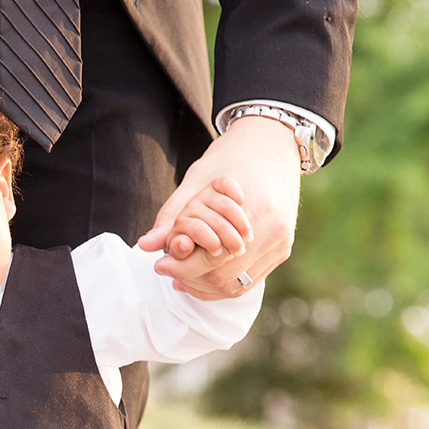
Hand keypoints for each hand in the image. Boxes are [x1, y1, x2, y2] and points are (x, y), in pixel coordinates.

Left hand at [138, 116, 302, 299]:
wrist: (273, 142)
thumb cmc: (232, 156)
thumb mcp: (198, 179)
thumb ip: (173, 215)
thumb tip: (144, 244)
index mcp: (255, 211)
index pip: (211, 261)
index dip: (181, 268)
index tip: (159, 266)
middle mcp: (273, 231)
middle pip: (224, 277)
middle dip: (192, 280)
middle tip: (168, 272)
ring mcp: (282, 242)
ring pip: (237, 286)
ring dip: (206, 287)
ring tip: (182, 278)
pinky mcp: (284, 248)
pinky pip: (250, 280)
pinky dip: (225, 283)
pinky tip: (203, 275)